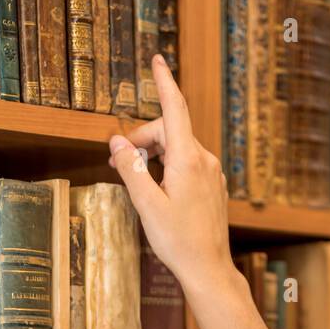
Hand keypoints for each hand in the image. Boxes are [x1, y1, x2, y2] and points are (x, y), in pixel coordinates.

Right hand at [108, 54, 280, 328]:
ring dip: (153, 155)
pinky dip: (167, 166)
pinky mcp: (212, 185)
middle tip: (118, 162)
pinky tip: (157, 190)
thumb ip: (130, 168)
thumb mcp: (146, 204)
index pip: (174, 109)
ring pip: (177, 147)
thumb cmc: (177, 241)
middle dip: (142, 139)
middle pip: (169, 130)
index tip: (158, 60)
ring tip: (135, 179)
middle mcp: (204, 159)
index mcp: (187, 160)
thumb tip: (117, 140)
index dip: (164, 82)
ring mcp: (211, 172)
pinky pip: (187, 163)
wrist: (208, 268)